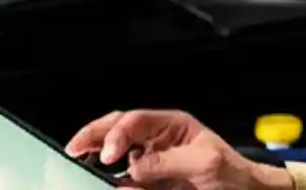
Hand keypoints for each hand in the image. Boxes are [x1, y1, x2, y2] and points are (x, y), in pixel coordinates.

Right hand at [65, 109, 292, 189]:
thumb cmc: (233, 174)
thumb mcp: (205, 164)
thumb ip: (168, 162)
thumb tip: (134, 167)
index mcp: (172, 125)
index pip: (135, 121)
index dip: (117, 134)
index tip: (107, 155)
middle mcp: (157, 140)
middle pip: (118, 129)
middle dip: (93, 135)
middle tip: (73, 149)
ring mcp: (151, 161)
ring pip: (115, 152)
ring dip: (95, 155)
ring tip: (77, 163)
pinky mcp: (150, 183)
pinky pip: (125, 179)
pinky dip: (111, 180)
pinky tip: (101, 182)